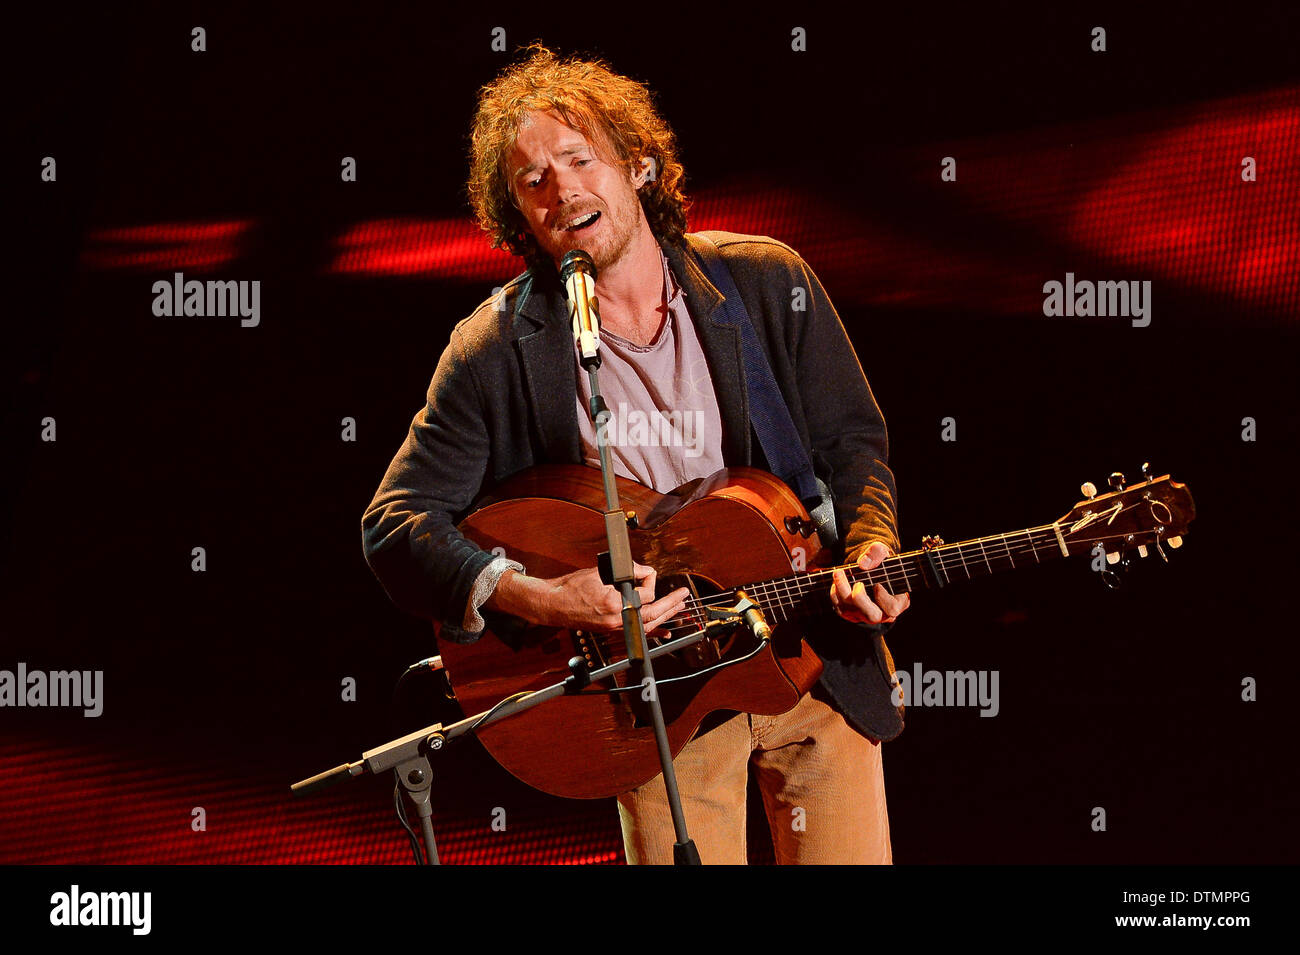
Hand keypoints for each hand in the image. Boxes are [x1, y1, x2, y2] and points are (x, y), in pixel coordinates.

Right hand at [491, 562, 689, 632]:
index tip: (646, 572)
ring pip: (648, 625)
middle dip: (671, 604)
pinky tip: (664, 631)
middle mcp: (618, 620)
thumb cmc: (573, 588)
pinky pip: (638, 632)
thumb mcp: (601, 573)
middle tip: (684, 596)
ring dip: (665, 616)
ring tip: (678, 609)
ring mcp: (615, 628)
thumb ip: (626, 572)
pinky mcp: (612, 630)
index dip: (649, 580)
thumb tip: (644, 572)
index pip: (647, 595)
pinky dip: (653, 630)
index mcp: (617, 605)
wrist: (554, 604)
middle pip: (654, 614)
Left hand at [830, 541, 909, 625]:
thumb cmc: (879, 561)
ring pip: (853, 613)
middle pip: (872, 616)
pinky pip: (841, 610)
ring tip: (838, 573)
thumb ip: (877, 552)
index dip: (883, 598)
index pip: (892, 609)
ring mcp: (866, 616)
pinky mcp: (851, 614)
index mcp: (898, 602)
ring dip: (843, 592)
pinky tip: (836, 582)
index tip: (877, 584)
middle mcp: (882, 613)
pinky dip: (836, 596)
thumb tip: (863, 564)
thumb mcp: (882, 552)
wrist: (869, 567)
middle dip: (861, 599)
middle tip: (857, 584)